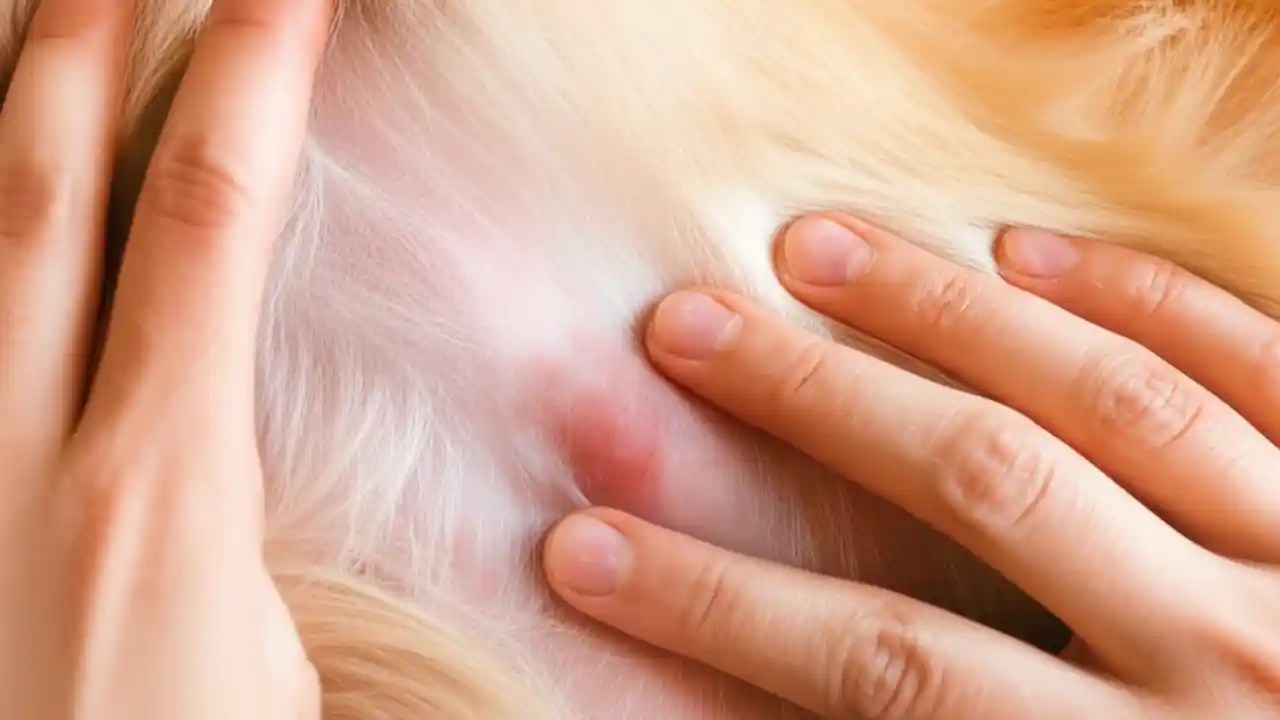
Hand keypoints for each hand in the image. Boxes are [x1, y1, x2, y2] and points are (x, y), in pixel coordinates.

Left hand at [0, 1, 330, 716]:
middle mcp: (21, 448)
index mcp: (158, 486)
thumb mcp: (285, 659)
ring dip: (8, 95)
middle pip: (48, 183)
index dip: (248, 78)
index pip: (205, 220)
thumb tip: (276, 399)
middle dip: (98, 28)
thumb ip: (266, 509)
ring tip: (52, 7)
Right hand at [542, 214, 1279, 717]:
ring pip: (1108, 395)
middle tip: (684, 330)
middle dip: (813, 400)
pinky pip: (1263, 366)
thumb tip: (787, 718)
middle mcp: (1228, 654)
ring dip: (944, 311)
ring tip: (814, 249)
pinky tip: (1026, 252)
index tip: (586, 549)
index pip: (884, 670)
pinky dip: (1139, 298)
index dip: (717, 604)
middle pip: (982, 481)